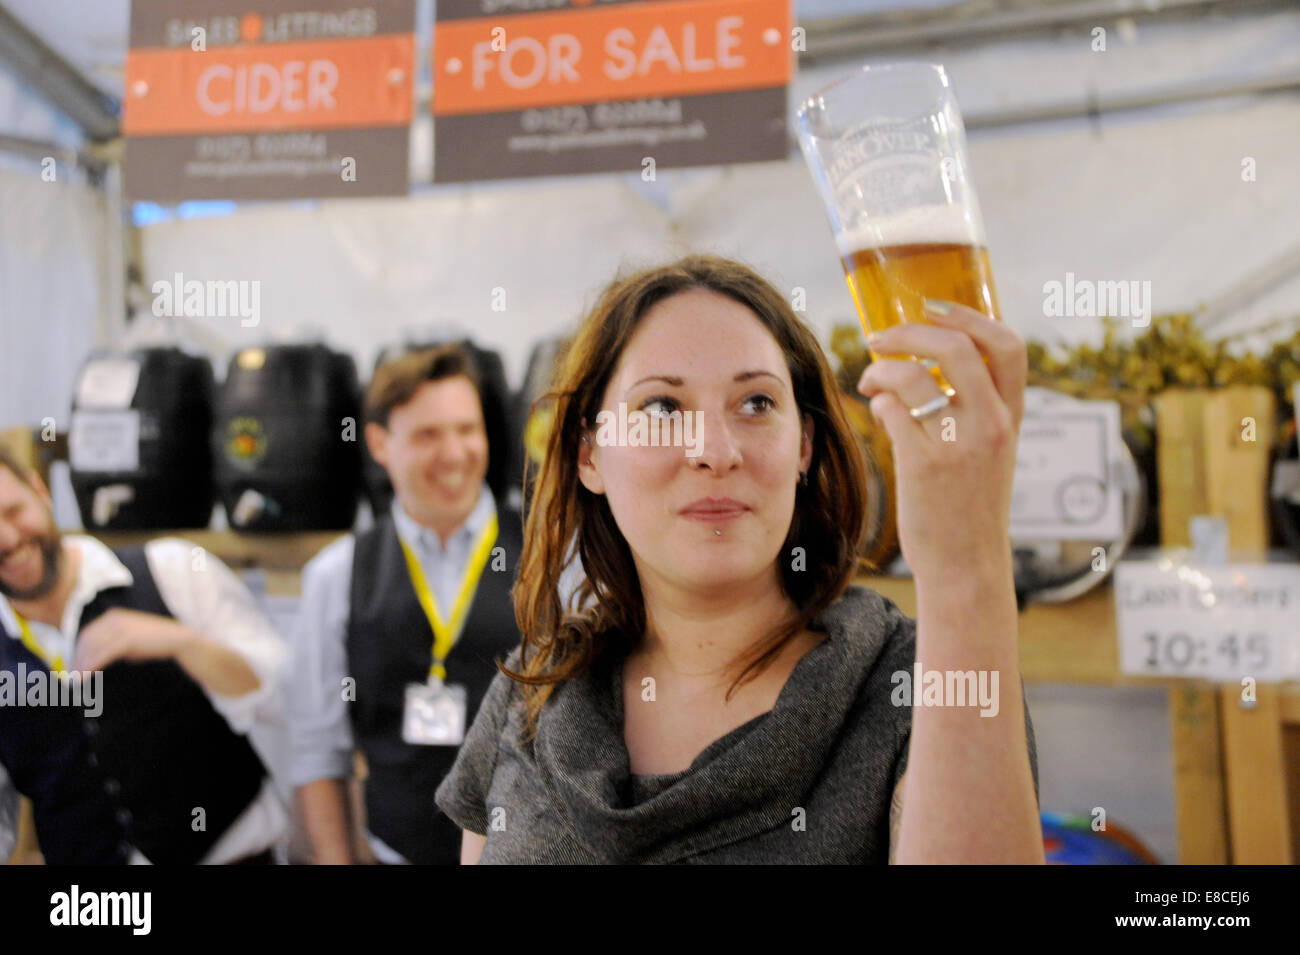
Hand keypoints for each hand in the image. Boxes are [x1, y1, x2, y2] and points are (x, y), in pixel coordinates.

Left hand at [72, 608, 190, 672]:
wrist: (177, 639)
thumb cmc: (153, 641)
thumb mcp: (128, 637)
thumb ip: (111, 642)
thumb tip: (94, 657)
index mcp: (113, 617)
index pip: (87, 634)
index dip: (78, 651)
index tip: (73, 665)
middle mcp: (113, 619)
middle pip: (86, 641)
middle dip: (77, 659)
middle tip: (71, 676)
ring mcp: (120, 629)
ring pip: (92, 649)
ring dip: (81, 665)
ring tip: (75, 680)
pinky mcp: (126, 640)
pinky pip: (102, 655)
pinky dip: (91, 666)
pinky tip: (85, 676)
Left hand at [856, 301, 1026, 579]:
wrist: (966, 563)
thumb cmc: (970, 506)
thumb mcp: (991, 451)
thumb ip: (977, 409)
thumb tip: (931, 367)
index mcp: (1011, 417)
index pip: (1008, 346)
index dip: (969, 316)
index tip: (933, 306)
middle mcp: (991, 425)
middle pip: (956, 348)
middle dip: (909, 331)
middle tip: (880, 337)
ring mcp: (958, 444)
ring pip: (912, 377)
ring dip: (880, 369)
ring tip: (870, 380)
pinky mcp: (924, 465)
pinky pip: (891, 410)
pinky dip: (878, 402)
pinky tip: (878, 413)